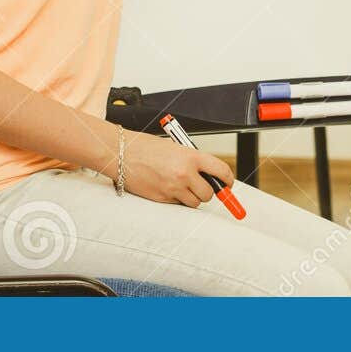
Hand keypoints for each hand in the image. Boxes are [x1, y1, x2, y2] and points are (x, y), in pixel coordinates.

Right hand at [121, 132, 235, 206]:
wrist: (121, 153)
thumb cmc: (146, 147)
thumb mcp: (176, 147)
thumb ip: (193, 160)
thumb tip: (208, 174)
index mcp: (192, 156)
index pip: (221, 171)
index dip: (228, 180)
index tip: (228, 184)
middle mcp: (185, 174)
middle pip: (209, 193)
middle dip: (209, 192)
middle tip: (203, 187)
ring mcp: (173, 188)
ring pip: (195, 202)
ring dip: (193, 198)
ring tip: (183, 187)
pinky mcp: (161, 199)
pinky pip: (178, 204)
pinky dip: (178, 200)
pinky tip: (168, 189)